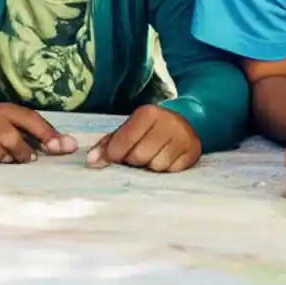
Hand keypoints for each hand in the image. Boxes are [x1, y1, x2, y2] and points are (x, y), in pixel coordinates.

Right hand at [0, 103, 77, 163]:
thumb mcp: (16, 122)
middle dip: (23, 152)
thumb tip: (71, 145)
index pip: (31, 120)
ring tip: (8, 159)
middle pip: (11, 137)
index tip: (61, 148)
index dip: (46, 134)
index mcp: (9, 110)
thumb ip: (42, 133)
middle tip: (29, 160)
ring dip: (4, 158)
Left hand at [85, 104, 200, 171]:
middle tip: (134, 156)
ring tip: (150, 156)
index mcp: (148, 113)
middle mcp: (168, 123)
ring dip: (149, 166)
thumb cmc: (149, 128)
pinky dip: (165, 168)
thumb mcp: (128, 128)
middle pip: (139, 156)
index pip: (125, 140)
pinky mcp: (193, 152)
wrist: (186, 121)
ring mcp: (183, 137)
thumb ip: (107, 144)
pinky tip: (165, 158)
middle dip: (132, 160)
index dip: (114, 154)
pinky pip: (172, 171)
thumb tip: (92, 161)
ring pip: (156, 166)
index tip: (111, 158)